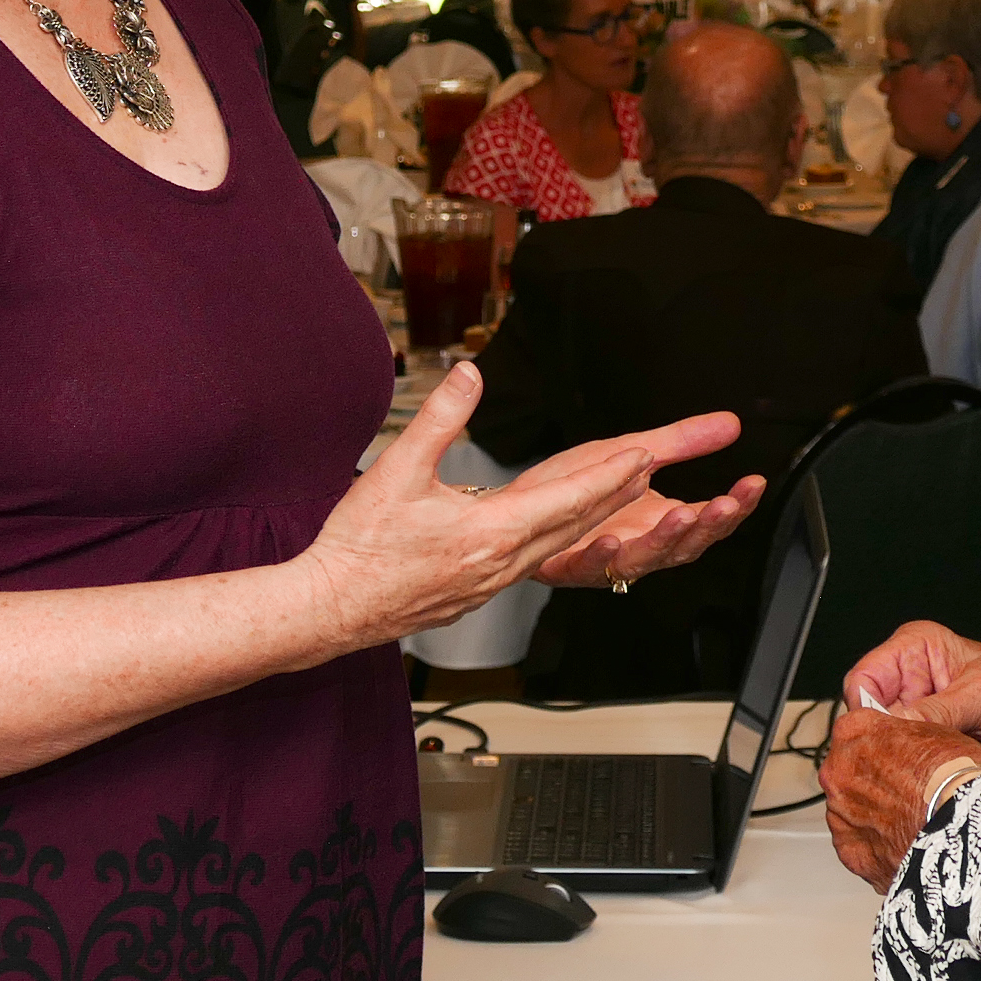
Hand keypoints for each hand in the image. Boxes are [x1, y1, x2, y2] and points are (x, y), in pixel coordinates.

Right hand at [298, 362, 655, 654]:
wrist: (332, 606)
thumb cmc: (361, 544)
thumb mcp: (397, 468)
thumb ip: (440, 418)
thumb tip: (469, 375)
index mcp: (492, 531)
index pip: (569, 498)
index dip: (610, 475)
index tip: (643, 455)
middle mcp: (501, 563)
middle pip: (575, 525)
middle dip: (615, 495)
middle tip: (648, 471)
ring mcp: (489, 585)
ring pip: (555, 547)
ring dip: (591, 520)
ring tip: (614, 498)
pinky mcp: (473, 596)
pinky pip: (530, 565)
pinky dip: (557, 542)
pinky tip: (552, 535)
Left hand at [516, 412, 764, 586]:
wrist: (522, 505)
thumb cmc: (575, 486)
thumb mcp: (635, 452)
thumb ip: (683, 441)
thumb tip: (730, 424)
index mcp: (660, 521)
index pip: (709, 518)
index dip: (736, 505)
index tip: (753, 484)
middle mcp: (640, 544)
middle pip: (687, 546)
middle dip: (709, 526)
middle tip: (725, 505)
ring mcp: (608, 559)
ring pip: (645, 560)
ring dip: (666, 540)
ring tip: (681, 517)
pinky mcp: (571, 566)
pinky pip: (590, 568)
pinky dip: (603, 557)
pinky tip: (611, 540)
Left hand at [821, 709, 980, 892]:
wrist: (958, 828)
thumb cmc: (952, 777)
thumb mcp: (934, 732)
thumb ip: (904, 733)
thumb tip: (906, 742)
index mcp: (853, 731)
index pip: (857, 731)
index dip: (880, 744)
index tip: (896, 755)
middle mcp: (837, 771)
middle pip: (848, 772)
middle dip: (871, 780)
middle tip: (905, 791)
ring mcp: (839, 813)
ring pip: (849, 810)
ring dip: (871, 814)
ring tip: (908, 821)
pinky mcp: (849, 850)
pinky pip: (857, 845)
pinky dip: (875, 846)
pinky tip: (902, 843)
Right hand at [844, 621, 980, 764]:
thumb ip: (938, 709)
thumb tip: (897, 727)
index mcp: (914, 652)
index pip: (863, 679)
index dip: (867, 708)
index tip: (882, 733)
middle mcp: (911, 686)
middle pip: (869, 718)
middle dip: (882, 740)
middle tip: (902, 758)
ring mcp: (920, 722)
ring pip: (885, 747)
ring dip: (902, 762)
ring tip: (926, 769)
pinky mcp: (931, 751)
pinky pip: (908, 769)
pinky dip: (916, 778)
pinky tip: (932, 780)